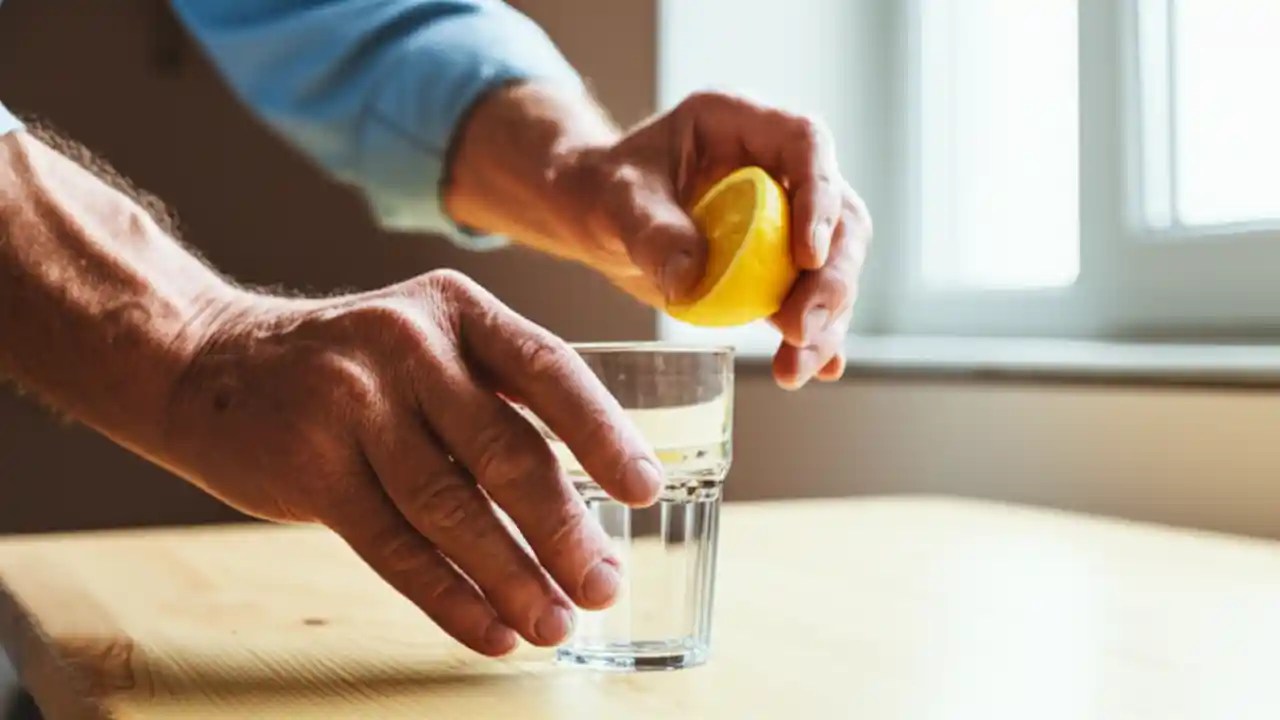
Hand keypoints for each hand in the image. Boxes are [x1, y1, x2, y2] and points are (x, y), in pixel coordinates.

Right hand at [163, 270, 662, 655]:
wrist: (209, 362)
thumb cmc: (347, 365)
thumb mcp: (425, 342)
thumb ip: (493, 399)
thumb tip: (585, 500)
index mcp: (457, 309)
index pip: (550, 370)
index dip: (604, 434)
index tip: (644, 491)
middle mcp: (409, 346)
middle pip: (505, 451)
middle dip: (563, 529)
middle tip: (604, 584)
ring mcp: (353, 404)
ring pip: (451, 509)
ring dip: (511, 577)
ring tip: (555, 622)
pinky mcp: (310, 466)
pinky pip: (394, 547)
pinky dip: (449, 596)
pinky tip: (489, 628)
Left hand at [558, 92, 872, 388]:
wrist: (592, 213)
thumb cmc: (601, 187)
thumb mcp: (616, 201)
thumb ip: (652, 231)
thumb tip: (692, 280)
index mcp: (743, 122)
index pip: (807, 143)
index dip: (819, 198)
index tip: (808, 257)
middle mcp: (777, 166)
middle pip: (840, 214)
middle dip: (832, 277)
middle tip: (801, 328)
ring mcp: (784, 217)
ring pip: (834, 264)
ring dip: (825, 319)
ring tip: (793, 368)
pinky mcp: (775, 264)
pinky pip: (808, 298)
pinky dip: (817, 335)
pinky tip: (818, 369)